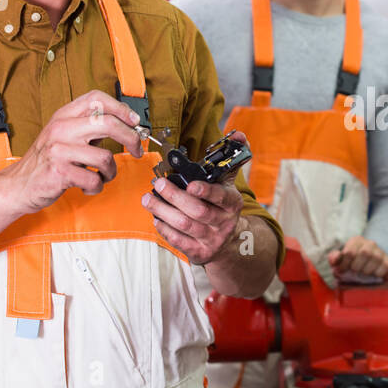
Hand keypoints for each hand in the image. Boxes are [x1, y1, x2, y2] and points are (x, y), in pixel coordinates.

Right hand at [0, 90, 143, 214]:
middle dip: (131, 138)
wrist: (18, 185)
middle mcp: (60, 128)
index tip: (134, 122)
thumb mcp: (63, 135)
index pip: (97, 99)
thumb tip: (126, 124)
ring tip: (102, 176)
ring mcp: (58, 150)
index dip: (121, 108)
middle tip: (137, 150)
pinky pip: (94, 180)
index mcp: (63, 116)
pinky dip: (97, 187)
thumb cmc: (46, 162)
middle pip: (108, 123)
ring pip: (105, 157)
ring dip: (110, 171)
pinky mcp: (59, 171)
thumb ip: (88, 127)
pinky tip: (88, 186)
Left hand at [143, 131, 247, 264]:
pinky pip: (178, 241)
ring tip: (148, 200)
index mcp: (233, 203)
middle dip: (174, 197)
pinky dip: (164, 228)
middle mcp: (224, 223)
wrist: (227, 242)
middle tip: (158, 185)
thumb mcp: (229, 184)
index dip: (206, 191)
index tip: (191, 185)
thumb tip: (239, 136)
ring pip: (184, 225)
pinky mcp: (199, 252)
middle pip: (198, 211)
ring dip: (163, 211)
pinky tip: (156, 217)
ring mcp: (212, 240)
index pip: (221, 197)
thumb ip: (231, 160)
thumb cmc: (221, 207)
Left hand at [327, 236, 387, 281]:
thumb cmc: (350, 264)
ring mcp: (380, 251)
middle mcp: (369, 243)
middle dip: (357, 267)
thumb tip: (335, 260)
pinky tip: (372, 276)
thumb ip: (334, 258)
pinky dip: (378, 274)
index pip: (350, 252)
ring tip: (363, 274)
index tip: (342, 271)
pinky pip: (385, 266)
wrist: (365, 268)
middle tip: (354, 272)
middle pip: (365, 253)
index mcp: (356, 241)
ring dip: (367, 271)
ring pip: (376, 258)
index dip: (344, 265)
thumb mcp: (339, 261)